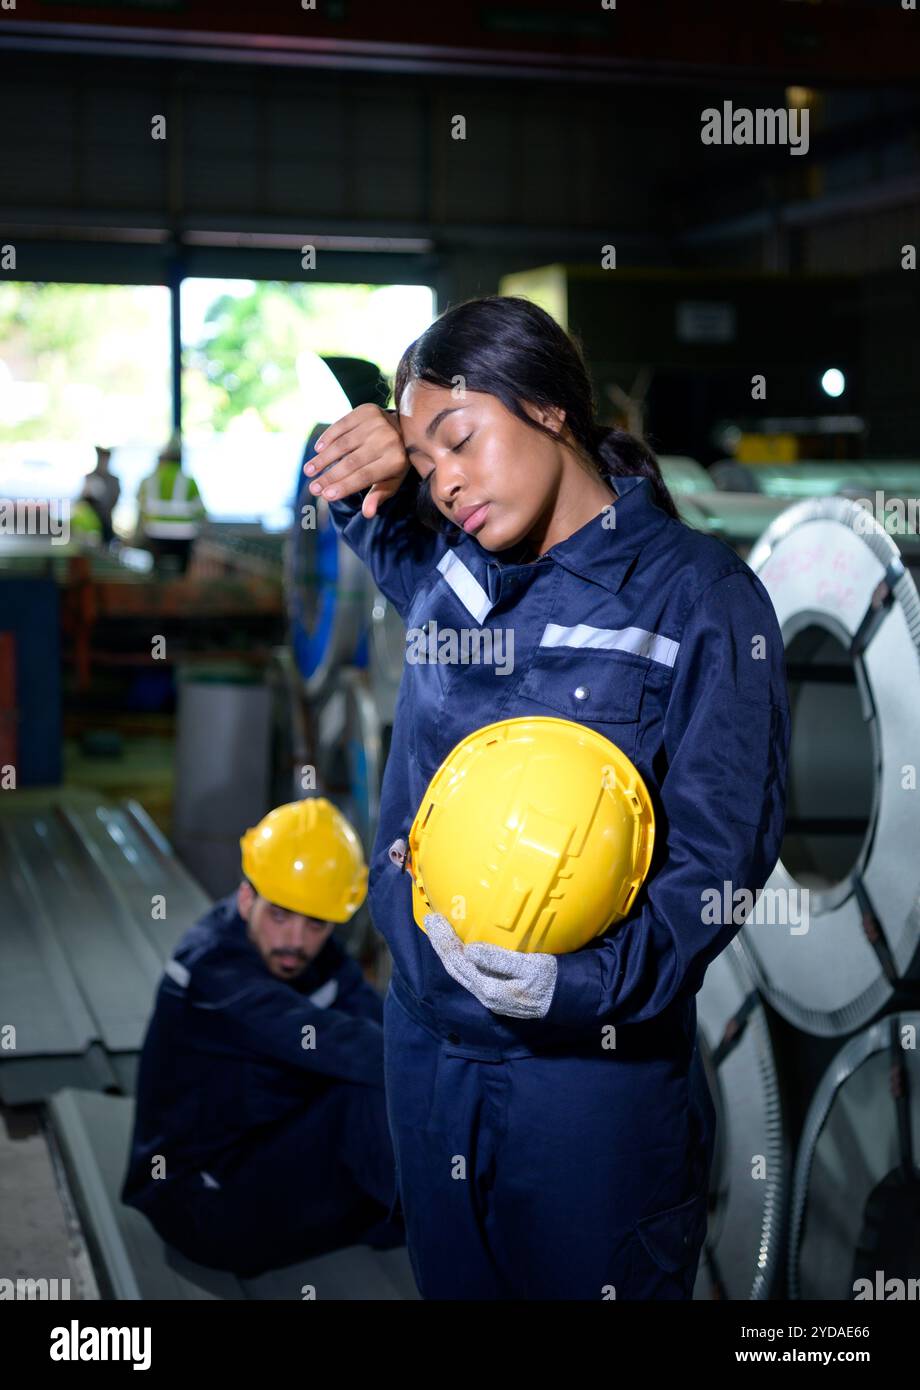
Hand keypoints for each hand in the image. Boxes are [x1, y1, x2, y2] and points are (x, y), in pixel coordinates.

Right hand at [305, 404, 409, 518]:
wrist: (405, 427)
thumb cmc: (394, 460)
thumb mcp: (392, 480)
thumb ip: (378, 495)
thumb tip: (368, 514)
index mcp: (395, 461)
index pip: (365, 476)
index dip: (344, 486)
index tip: (325, 496)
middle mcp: (388, 440)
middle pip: (352, 462)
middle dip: (329, 477)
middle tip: (313, 488)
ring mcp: (377, 423)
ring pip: (343, 444)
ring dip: (323, 458)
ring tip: (309, 471)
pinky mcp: (367, 410)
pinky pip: (341, 425)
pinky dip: (328, 438)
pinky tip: (317, 450)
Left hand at [424, 913, 556, 1019]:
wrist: (565, 999)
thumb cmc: (550, 980)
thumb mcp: (530, 967)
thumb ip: (499, 961)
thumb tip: (469, 950)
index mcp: (489, 989)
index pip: (458, 963)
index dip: (444, 941)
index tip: (435, 920)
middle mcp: (484, 994)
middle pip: (454, 967)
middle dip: (440, 943)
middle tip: (431, 919)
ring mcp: (488, 994)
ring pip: (460, 971)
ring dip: (447, 949)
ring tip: (439, 930)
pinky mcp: (495, 990)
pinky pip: (469, 971)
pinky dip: (459, 955)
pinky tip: (459, 945)